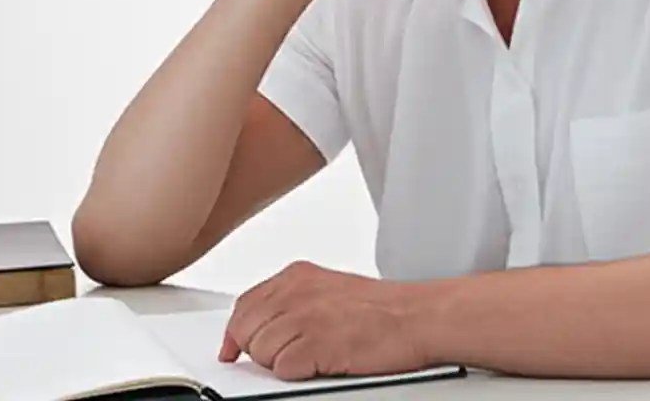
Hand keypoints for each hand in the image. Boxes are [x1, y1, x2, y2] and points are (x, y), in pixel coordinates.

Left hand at [218, 261, 430, 380]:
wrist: (418, 316)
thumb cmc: (382, 308)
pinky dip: (297, 373)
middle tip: (285, 355)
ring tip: (313, 356)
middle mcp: (295, 292)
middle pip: (245, 330)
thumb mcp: (328, 288)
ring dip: (281, 362)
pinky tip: (320, 362)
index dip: (237, 332)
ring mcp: (304, 317)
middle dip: (258, 349)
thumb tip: (263, 324)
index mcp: (296, 276)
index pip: (245, 305)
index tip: (232, 348)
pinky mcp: (315, 344)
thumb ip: (292, 300)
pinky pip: (281, 370)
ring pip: (260, 352)